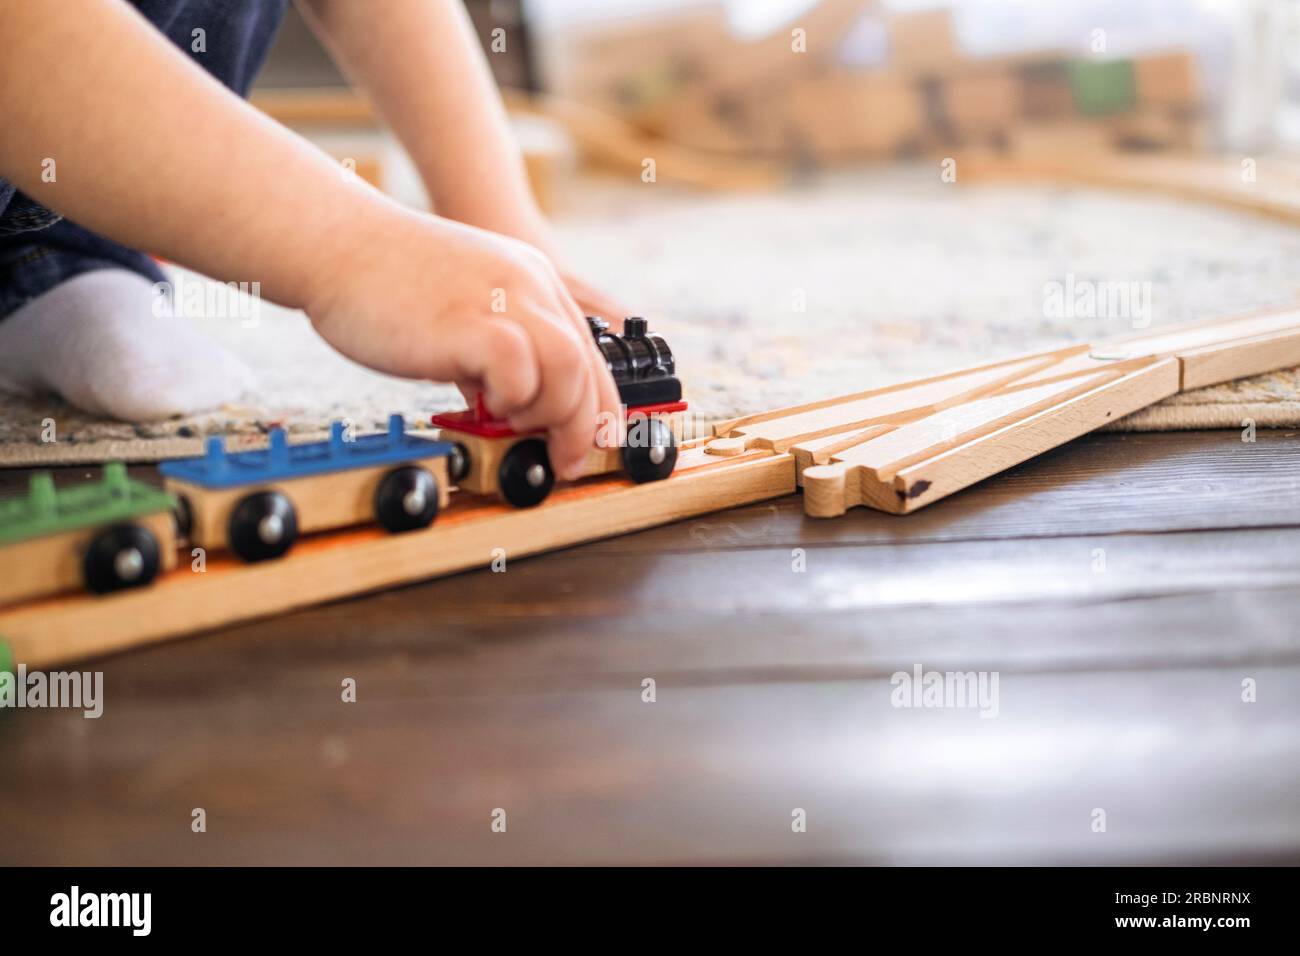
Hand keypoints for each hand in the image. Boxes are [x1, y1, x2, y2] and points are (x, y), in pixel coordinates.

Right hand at [306, 207, 621, 478]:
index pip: (588, 352)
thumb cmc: (382, 280)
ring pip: (568, 368)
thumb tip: (505, 405)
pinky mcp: (468, 323)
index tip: (587, 445)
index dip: (596, 408)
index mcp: (530, 281)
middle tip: (561, 461)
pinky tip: (483, 402)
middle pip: (587, 366)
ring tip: (510, 420)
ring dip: (549, 413)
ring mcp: (501, 302)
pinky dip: (512, 399)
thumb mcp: (460, 309)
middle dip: (580, 427)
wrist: (334, 243)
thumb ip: (489, 351)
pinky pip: (519, 371)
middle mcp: (526, 287)